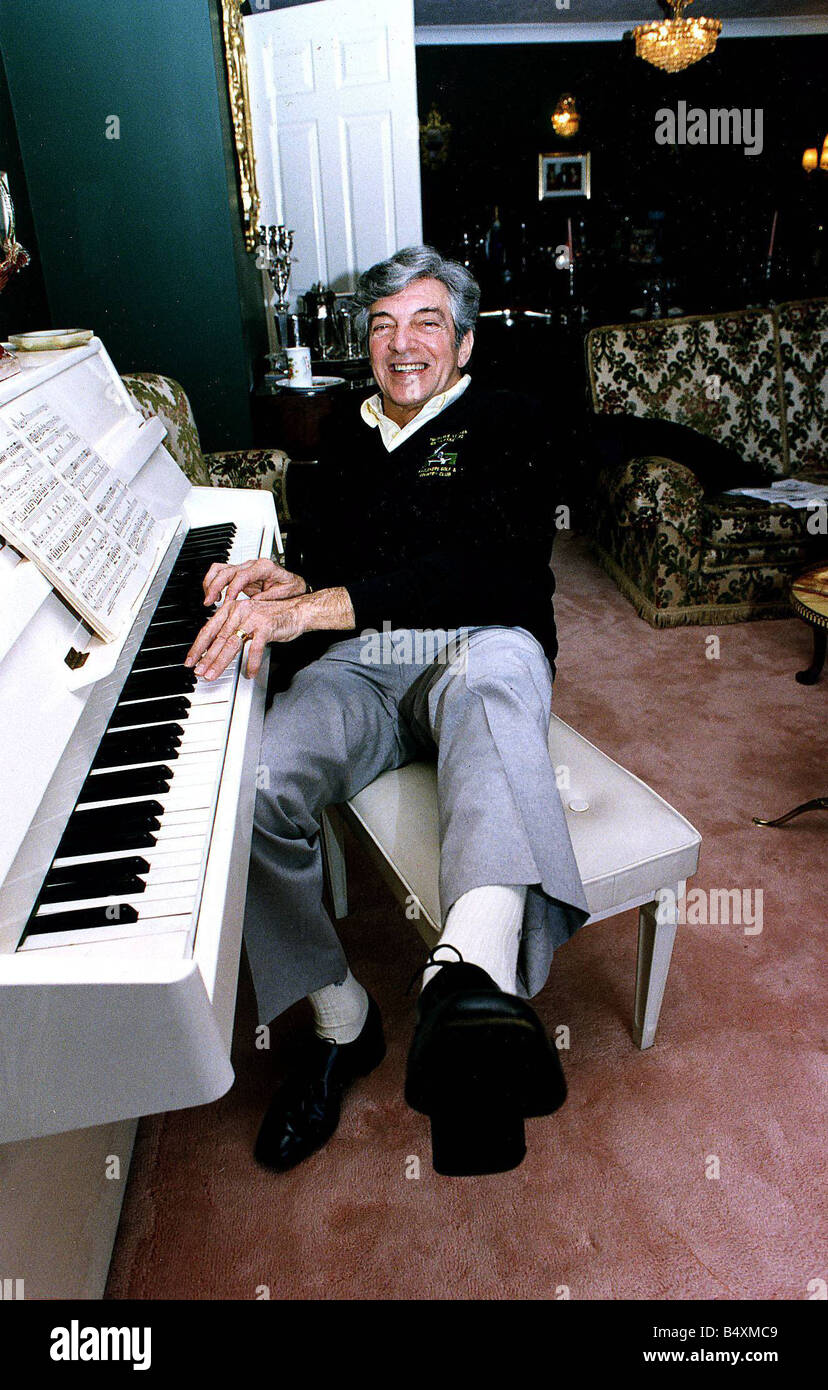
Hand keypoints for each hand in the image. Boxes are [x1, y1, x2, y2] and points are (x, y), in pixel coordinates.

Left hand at [184, 586, 355, 680]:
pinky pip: (255, 649)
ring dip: (220, 662)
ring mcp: (252, 618)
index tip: (190, 660)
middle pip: (218, 639)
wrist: (298, 610)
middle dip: (206, 658)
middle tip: (198, 672)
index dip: (198, 647)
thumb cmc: (273, 618)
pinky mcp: (266, 627)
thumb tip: (215, 649)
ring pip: (232, 644)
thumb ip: (232, 630)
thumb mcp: (248, 620)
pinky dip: (251, 663)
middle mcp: (239, 611)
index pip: (209, 629)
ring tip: (213, 674)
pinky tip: (249, 673)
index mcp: (232, 609)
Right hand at [202, 557, 306, 606]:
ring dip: (211, 583)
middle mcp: (252, 565)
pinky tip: (215, 597)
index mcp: (264, 567)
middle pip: (227, 570)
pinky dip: (214, 583)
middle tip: (210, 602)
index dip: (232, 589)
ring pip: (220, 568)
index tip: (227, 602)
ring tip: (209, 599)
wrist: (293, 584)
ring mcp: (244, 568)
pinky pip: (221, 574)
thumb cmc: (290, 588)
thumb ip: (266, 598)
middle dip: (215, 586)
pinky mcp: (239, 574)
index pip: (242, 575)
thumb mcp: (284, 594)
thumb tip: (249, 604)